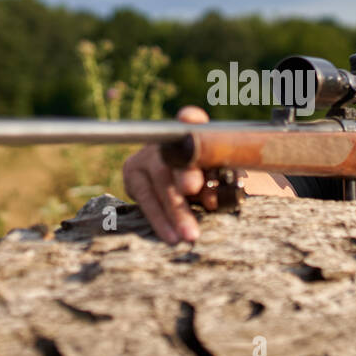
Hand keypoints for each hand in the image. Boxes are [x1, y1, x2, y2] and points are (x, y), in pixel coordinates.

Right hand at [121, 106, 217, 243]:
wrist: (186, 189)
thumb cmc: (212, 181)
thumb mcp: (224, 177)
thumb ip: (219, 180)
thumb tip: (210, 198)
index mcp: (192, 130)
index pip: (191, 120)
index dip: (190, 120)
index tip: (190, 120)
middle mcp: (166, 139)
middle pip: (172, 155)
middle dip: (183, 175)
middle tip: (193, 188)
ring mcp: (145, 154)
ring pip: (158, 181)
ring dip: (174, 210)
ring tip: (189, 234)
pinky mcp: (132, 173)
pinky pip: (144, 198)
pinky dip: (160, 220)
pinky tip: (170, 235)